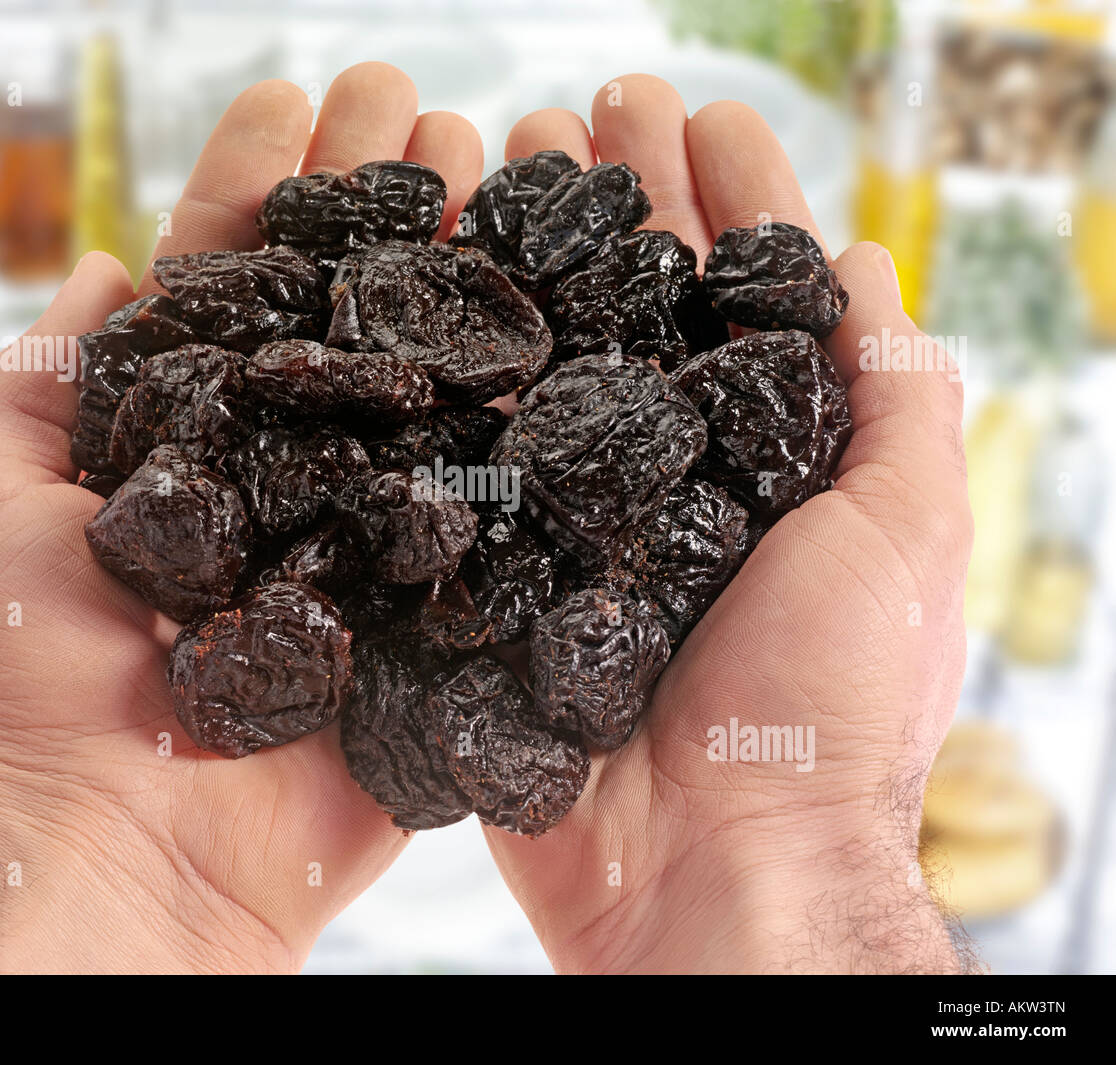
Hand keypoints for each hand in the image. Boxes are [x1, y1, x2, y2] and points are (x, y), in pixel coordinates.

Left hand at [0, 64, 484, 973]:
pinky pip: (499, 483)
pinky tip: (565, 308)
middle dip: (387, 194)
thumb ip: (42, 388)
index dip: (268, 182)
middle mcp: (298, 460)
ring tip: (505, 159)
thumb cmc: (53, 688)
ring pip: (434, 368)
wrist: (150, 846)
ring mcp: (379, 519)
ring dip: (467, 260)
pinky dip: (532, 396)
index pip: (235, 277)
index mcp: (197, 430)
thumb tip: (98, 270)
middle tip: (430, 108)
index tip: (303, 97)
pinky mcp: (442, 588)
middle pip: (352, 302)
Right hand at [481, 78, 971, 973]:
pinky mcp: (503, 573)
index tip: (698, 114)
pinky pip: (468, 456)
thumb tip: (869, 267)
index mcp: (769, 458)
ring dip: (527, 257)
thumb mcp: (904, 535)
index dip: (732, 194)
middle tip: (571, 113)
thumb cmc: (826, 711)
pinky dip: (450, 375)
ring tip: (494, 163)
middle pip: (637, 306)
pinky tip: (426, 298)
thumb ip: (895, 400)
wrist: (706, 865)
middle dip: (611, 199)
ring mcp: (579, 520)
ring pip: (547, 360)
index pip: (750, 293)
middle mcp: (671, 477)